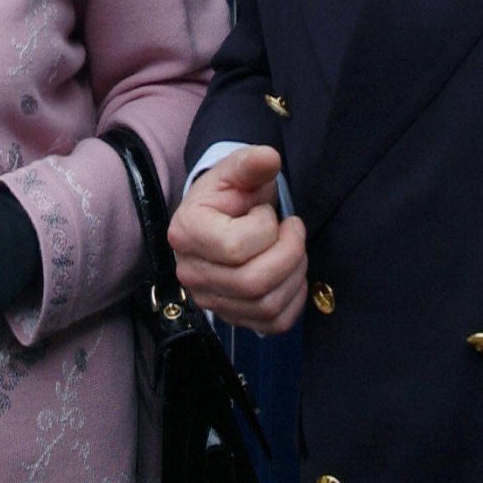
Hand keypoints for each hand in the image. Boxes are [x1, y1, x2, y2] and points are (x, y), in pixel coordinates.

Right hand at [168, 145, 307, 333]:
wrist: (219, 218)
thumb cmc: (228, 194)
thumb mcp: (235, 171)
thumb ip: (250, 163)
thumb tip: (269, 157)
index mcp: (187, 233)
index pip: (235, 247)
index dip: (266, 228)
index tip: (267, 211)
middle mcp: (191, 273)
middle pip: (253, 283)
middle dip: (289, 254)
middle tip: (294, 231)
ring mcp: (209, 300)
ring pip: (265, 306)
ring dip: (295, 276)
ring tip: (293, 250)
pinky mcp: (230, 317)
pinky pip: (272, 324)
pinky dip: (293, 302)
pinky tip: (292, 276)